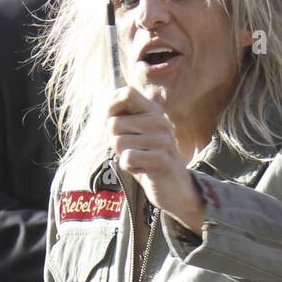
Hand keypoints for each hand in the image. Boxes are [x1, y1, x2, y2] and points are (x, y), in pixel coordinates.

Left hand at [107, 87, 204, 234]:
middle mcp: (160, 121)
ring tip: (140, 161)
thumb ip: (119, 120)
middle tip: (132, 151)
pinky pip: (128, 158)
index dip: (111, 106)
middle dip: (115, 142)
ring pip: (119, 142)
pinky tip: (142, 170)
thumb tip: (107, 110)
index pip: (127, 93)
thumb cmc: (148, 160)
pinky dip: (129, 168)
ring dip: (123, 156)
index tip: (112, 121)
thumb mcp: (133, 136)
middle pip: (114, 123)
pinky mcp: (162, 159)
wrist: (174, 188)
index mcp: (153, 111)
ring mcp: (163, 139)